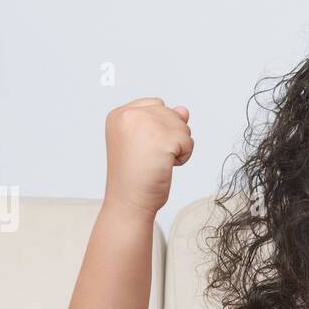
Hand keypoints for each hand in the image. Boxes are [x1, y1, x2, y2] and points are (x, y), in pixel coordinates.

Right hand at [104, 97, 193, 216]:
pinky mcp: (162, 138)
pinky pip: (188, 141)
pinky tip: (165, 167)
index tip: (143, 149)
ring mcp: (146, 125)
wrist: (128, 203)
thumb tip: (184, 110)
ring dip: (177, 147)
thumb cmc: (135, 176)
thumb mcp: (147, 142)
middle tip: (149, 158)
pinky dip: (183, 157)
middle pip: (171, 114)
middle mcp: (129, 115)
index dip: (159, 129)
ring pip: (182, 126)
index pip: (157, 105)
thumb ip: (163, 121)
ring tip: (156, 162)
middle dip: (169, 138)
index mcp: (119, 115)